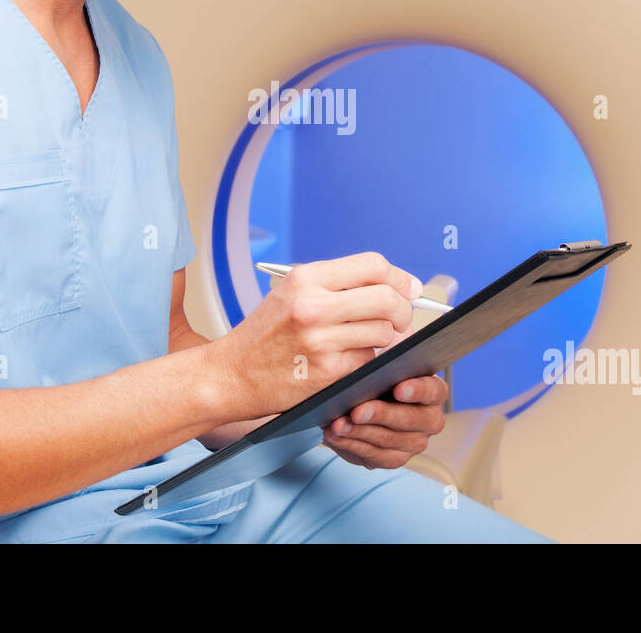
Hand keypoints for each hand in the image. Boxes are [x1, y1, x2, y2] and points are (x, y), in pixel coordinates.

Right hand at [212, 252, 419, 419]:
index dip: (399, 277)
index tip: (409, 288)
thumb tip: (393, 287)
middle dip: (403, 310)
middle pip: (386, 298)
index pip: (372, 265)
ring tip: (368, 342)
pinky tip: (351, 361)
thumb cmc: (265, 335)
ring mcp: (320, 341)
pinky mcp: (327, 373)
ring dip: (385, 340)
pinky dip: (369, 362)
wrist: (231, 375)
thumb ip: (337, 286)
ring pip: (383, 333)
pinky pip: (369, 361)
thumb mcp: (291, 294)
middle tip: (402, 320)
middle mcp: (313, 305)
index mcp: (306, 278)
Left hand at [322, 374, 447, 469]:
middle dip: (381, 415)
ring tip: (337, 424)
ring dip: (360, 432)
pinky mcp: (396, 458)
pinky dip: (352, 445)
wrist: (363, 398)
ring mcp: (415, 442)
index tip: (398, 389)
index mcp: (433, 391)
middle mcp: (430, 419)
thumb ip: (380, 364)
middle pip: (410, 420)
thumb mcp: (379, 363)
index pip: (433, 390)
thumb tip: (366, 366)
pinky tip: (335, 435)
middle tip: (356, 411)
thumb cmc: (375, 374)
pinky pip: (375, 456)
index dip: (417, 390)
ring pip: (389, 440)